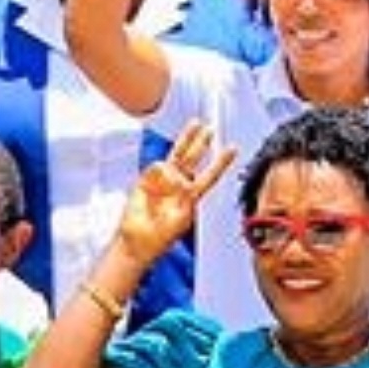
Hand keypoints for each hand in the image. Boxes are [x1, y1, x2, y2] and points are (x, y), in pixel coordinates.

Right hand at [113, 119, 235, 269]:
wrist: (136, 241)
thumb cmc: (160, 236)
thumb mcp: (181, 219)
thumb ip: (183, 197)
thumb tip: (179, 178)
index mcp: (190, 196)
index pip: (209, 176)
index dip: (220, 163)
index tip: (232, 150)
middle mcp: (178, 185)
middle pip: (192, 158)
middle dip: (201, 142)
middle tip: (208, 128)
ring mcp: (162, 181)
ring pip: (177, 155)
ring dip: (187, 139)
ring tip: (195, 126)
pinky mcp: (146, 180)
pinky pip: (157, 168)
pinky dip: (161, 171)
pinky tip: (160, 181)